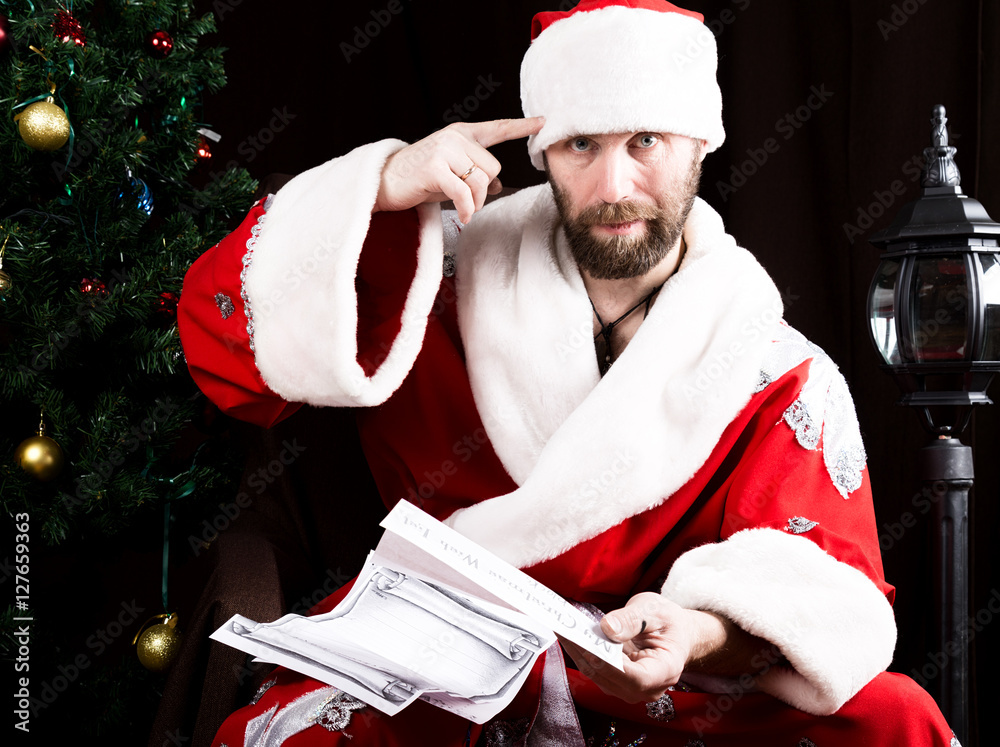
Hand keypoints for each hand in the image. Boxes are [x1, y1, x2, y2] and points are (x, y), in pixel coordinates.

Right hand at [374, 118, 544, 223]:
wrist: (386, 181)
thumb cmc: (420, 178)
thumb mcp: (453, 174)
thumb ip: (476, 175)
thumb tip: (498, 185)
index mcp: (461, 134)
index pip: (496, 128)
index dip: (521, 126)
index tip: (542, 121)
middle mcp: (454, 137)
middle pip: (493, 166)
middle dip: (486, 189)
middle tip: (471, 201)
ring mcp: (443, 150)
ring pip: (481, 180)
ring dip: (477, 201)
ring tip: (465, 209)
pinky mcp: (434, 168)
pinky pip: (464, 193)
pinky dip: (467, 209)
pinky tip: (464, 216)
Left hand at [560, 592, 725, 703]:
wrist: (674, 632)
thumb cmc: (667, 622)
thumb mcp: (654, 610)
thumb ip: (632, 619)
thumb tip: (607, 628)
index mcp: (666, 670)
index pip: (637, 677)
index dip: (612, 666)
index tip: (591, 647)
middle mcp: (648, 688)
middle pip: (612, 678)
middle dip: (586, 653)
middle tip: (565, 628)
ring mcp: (631, 689)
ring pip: (598, 676)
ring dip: (578, 652)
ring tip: (561, 627)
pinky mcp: (616, 683)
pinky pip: (595, 670)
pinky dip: (581, 653)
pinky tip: (569, 635)